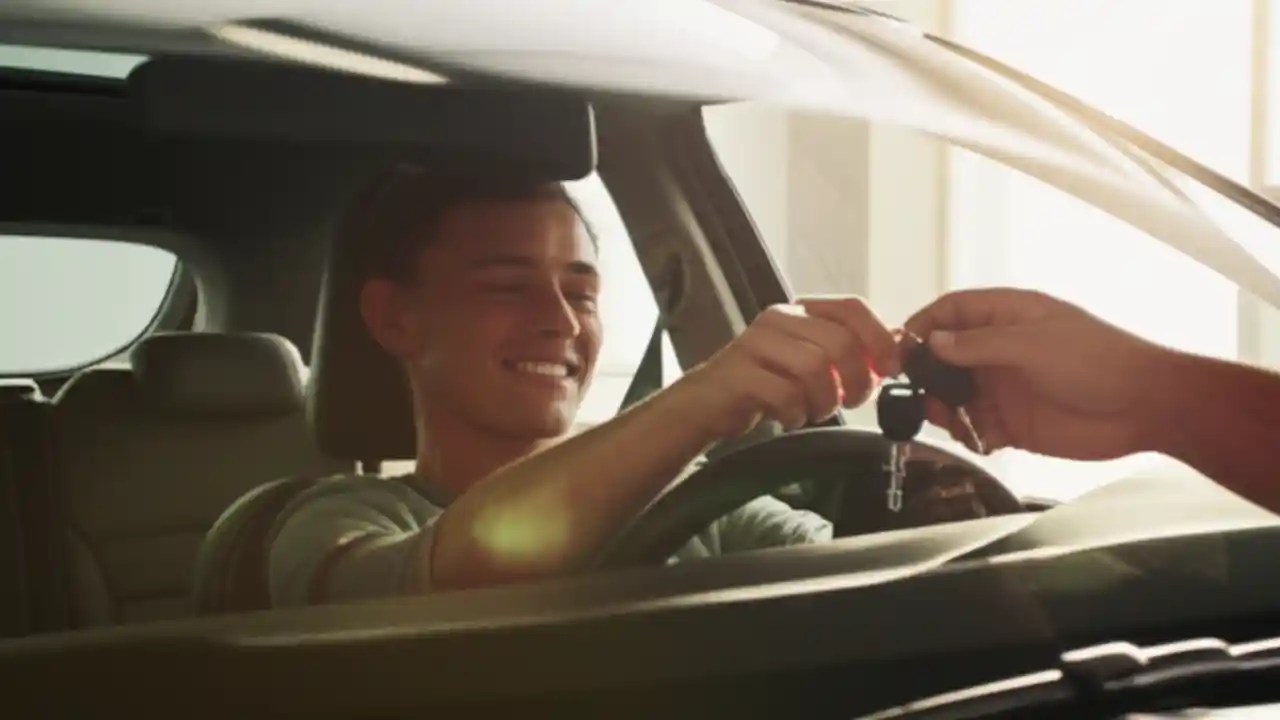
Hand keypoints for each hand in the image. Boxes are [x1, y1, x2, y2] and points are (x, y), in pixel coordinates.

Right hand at [674, 297, 897, 438]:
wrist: (706, 405)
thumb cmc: (765, 385)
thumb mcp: (811, 363)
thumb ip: (850, 351)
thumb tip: (900, 345)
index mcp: (800, 311)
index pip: (853, 307)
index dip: (880, 338)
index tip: (890, 370)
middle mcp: (778, 319)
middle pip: (839, 342)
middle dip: (856, 380)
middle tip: (850, 402)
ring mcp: (754, 344)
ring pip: (814, 368)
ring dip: (825, 400)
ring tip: (814, 410)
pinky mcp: (738, 374)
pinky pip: (785, 394)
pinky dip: (796, 414)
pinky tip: (788, 417)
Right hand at [905, 288, 1178, 459]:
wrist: (1145, 408)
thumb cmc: (1097, 361)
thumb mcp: (1033, 343)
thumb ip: (979, 344)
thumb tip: (933, 342)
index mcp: (1008, 317)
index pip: (952, 312)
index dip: (923, 325)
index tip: (900, 348)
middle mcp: (1001, 350)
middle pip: (946, 357)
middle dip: (926, 374)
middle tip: (911, 392)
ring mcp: (1006, 388)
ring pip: (955, 396)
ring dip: (942, 407)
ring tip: (945, 418)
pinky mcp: (1014, 424)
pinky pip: (975, 428)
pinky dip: (966, 434)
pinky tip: (973, 438)